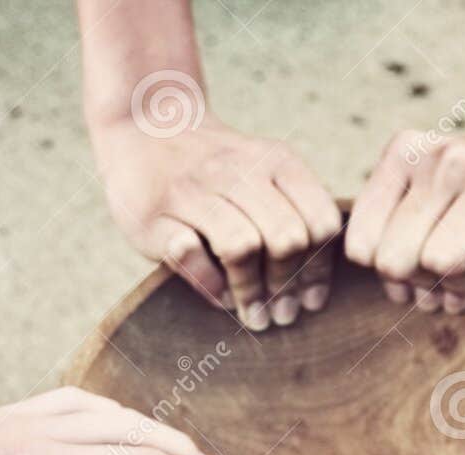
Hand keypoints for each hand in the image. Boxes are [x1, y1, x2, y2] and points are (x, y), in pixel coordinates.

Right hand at [91, 117, 340, 330]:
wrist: (145, 129)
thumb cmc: (217, 172)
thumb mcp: (264, 171)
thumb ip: (296, 212)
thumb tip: (315, 290)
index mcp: (276, 161)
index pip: (319, 222)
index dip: (319, 270)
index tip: (311, 301)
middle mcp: (237, 170)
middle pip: (285, 238)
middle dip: (287, 286)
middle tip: (282, 315)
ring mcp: (193, 189)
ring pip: (241, 247)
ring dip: (250, 291)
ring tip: (254, 315)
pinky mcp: (154, 213)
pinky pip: (190, 253)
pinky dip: (209, 283)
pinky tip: (219, 296)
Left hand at [345, 126, 464, 313]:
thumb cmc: (464, 196)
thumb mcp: (412, 197)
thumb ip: (382, 237)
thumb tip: (399, 293)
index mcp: (405, 153)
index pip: (362, 248)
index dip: (385, 275)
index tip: (409, 269)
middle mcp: (449, 157)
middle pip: (398, 260)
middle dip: (418, 284)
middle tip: (440, 282)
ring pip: (442, 262)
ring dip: (453, 287)